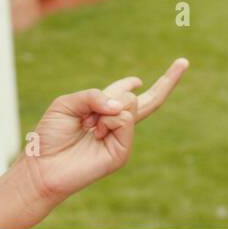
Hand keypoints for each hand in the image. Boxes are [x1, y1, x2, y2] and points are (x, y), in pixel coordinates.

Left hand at [22, 58, 188, 204]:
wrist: (43, 166)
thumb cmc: (50, 135)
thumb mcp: (67, 103)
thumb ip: (95, 95)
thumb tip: (126, 101)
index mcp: (101, 110)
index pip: (123, 93)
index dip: (130, 84)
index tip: (137, 81)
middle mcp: (114, 124)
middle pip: (148, 101)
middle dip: (168, 81)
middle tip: (184, 62)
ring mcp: (121, 138)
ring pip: (132, 103)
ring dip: (105, 108)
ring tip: (87, 125)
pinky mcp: (122, 151)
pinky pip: (125, 120)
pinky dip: (108, 120)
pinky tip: (94, 132)